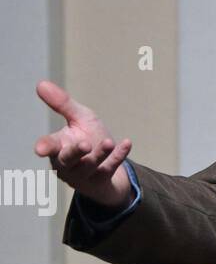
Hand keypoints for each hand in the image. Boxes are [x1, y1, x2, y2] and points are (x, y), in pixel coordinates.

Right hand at [34, 79, 133, 208]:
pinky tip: (126, 143)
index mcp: (59, 147)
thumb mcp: (78, 119)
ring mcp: (85, 174)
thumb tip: (41, 83)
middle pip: (68, 160)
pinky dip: (118, 157)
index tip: (40, 149)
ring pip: (90, 166)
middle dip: (75, 152)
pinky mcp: (102, 180)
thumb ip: (62, 104)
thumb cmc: (88, 137)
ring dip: (100, 154)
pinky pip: (110, 168)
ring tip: (108, 142)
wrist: (109, 162)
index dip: (45, 147)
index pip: (49, 146)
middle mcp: (68, 164)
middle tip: (85, 144)